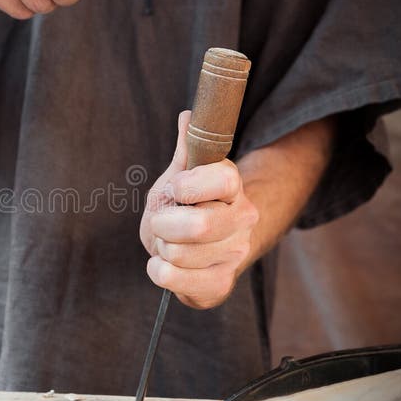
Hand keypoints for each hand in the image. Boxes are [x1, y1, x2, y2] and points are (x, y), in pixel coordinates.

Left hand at [140, 111, 259, 308]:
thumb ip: (185, 149)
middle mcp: (242, 219)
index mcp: (232, 185)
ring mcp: (235, 253)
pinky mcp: (221, 284)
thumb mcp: (180, 176)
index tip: (176, 190)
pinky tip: (167, 264)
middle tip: (164, 222)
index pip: (221, 180)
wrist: (196, 251)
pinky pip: (173, 278)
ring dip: (161, 247)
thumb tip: (188, 116)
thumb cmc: (185, 207)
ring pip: (179, 253)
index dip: (188, 186)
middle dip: (165, 223)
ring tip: (169, 243)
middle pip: (198, 225)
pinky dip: (158, 270)